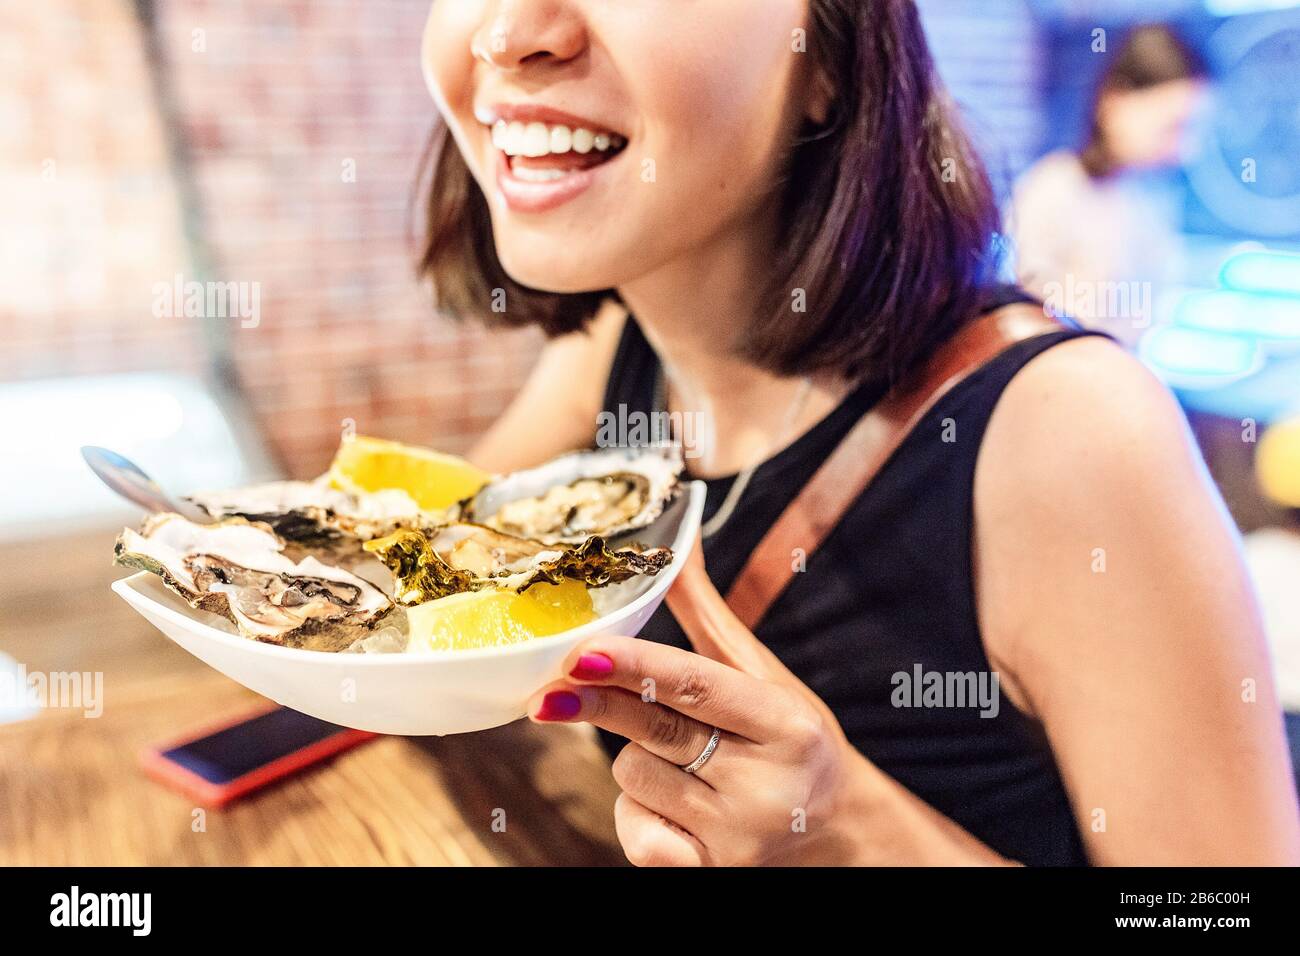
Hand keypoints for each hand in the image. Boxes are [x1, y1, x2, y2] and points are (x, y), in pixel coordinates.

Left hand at [526, 535, 882, 865]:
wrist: (831, 834)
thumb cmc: (788, 741)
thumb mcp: (764, 678)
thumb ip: (710, 619)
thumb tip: (679, 545)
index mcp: (786, 724)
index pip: (696, 687)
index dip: (633, 666)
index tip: (581, 652)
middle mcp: (767, 784)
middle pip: (653, 732)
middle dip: (596, 704)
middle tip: (548, 691)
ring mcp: (737, 836)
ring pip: (634, 778)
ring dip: (634, 759)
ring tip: (680, 760)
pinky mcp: (709, 872)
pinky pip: (634, 831)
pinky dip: (636, 811)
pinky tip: (671, 804)